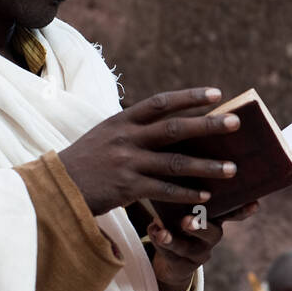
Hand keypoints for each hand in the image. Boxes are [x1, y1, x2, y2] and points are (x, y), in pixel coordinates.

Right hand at [57, 87, 239, 216]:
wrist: (56, 187)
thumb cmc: (87, 161)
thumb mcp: (106, 135)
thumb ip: (135, 129)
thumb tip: (173, 124)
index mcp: (122, 120)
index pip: (161, 102)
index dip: (190, 97)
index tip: (217, 93)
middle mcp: (126, 138)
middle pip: (175, 129)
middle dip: (208, 125)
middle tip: (236, 123)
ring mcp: (127, 163)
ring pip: (175, 163)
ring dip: (206, 166)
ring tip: (233, 169)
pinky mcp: (127, 188)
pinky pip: (164, 191)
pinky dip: (187, 193)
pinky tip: (206, 197)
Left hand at [147, 202, 259, 290]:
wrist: (173, 258)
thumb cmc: (181, 217)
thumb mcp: (191, 205)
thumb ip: (193, 192)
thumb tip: (190, 165)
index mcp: (217, 218)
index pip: (234, 213)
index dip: (244, 210)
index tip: (254, 204)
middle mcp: (212, 236)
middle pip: (212, 233)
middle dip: (200, 227)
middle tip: (188, 220)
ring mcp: (199, 253)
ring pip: (186, 248)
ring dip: (173, 240)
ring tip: (161, 232)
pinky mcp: (183, 265)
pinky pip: (170, 256)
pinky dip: (158, 242)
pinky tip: (153, 231)